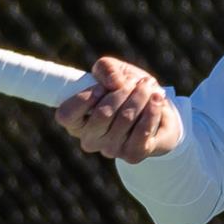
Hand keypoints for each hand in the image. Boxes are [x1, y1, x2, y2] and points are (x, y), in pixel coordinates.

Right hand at [55, 56, 181, 162]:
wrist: (155, 108)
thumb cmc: (126, 88)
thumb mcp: (113, 70)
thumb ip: (106, 68)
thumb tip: (115, 83)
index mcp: (75, 121)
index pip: (67, 115)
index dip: (86, 97)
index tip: (103, 86)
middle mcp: (89, 140)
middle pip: (103, 114)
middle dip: (123, 91)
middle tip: (135, 82)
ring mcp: (110, 149)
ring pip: (126, 118)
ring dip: (140, 96)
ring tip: (147, 87)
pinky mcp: (133, 154)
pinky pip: (143, 130)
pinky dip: (152, 110)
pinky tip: (156, 98)